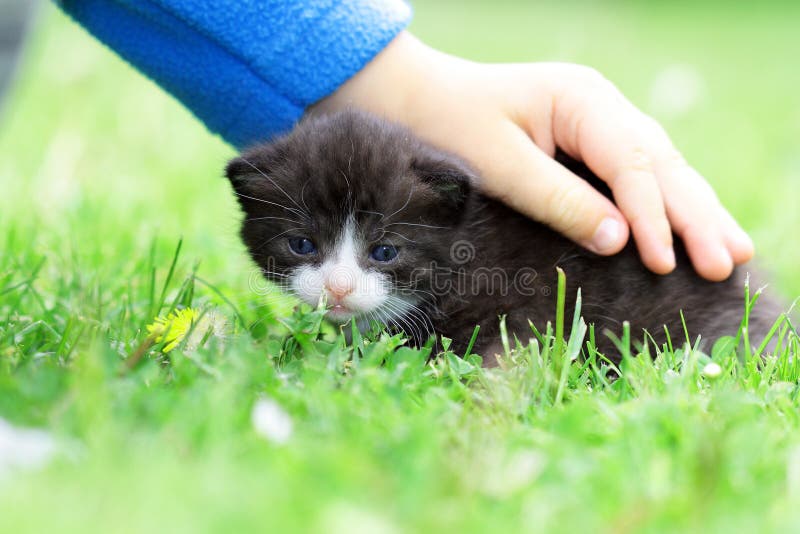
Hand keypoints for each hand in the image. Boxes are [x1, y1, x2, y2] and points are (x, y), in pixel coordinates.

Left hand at [313, 32, 753, 280]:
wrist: (412, 101)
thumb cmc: (446, 127)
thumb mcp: (497, 164)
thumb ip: (556, 199)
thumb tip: (619, 240)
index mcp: (581, 100)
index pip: (633, 161)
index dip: (653, 214)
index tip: (666, 261)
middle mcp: (600, 108)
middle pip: (662, 164)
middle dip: (695, 215)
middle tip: (727, 262)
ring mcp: (598, 127)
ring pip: (661, 171)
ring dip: (695, 212)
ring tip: (733, 252)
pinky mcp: (587, 150)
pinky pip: (638, 180)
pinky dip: (666, 209)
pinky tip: (693, 231)